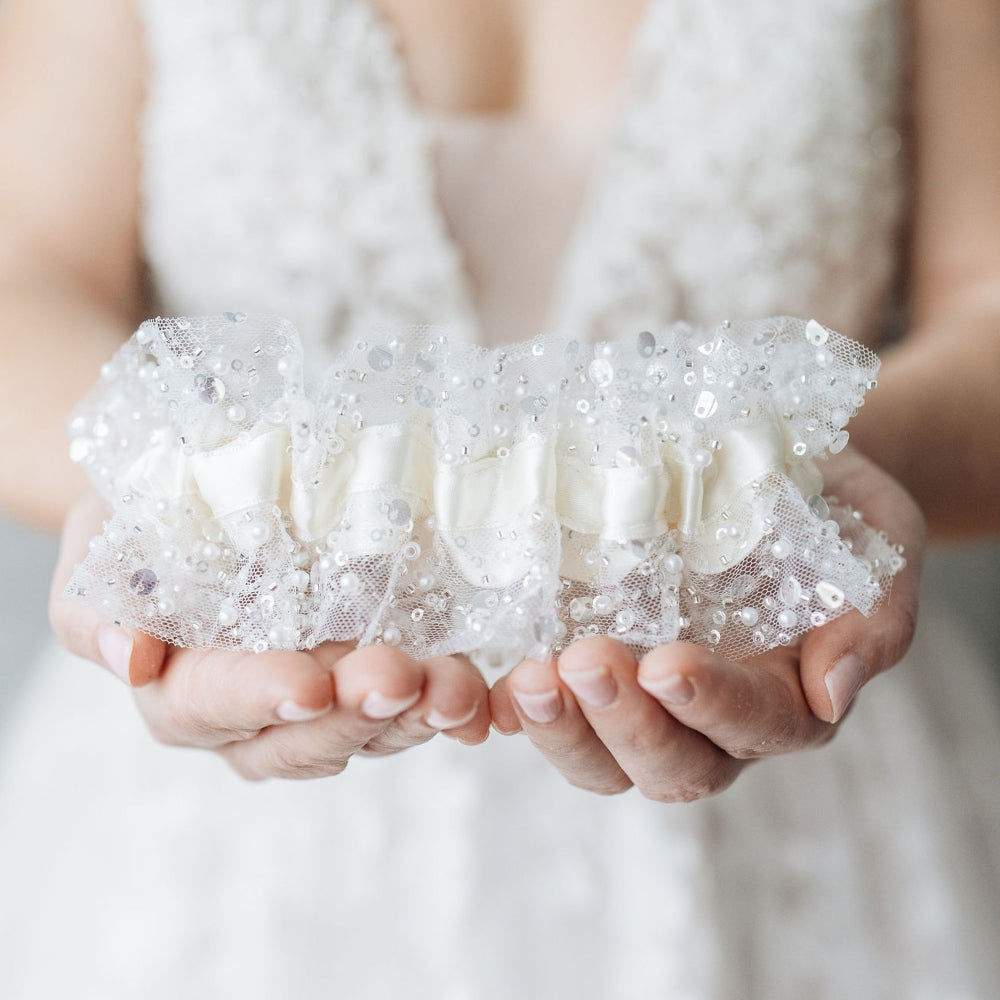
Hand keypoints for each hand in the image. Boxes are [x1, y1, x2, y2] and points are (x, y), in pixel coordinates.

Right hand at [49, 492, 490, 778]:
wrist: (200, 503)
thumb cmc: (141, 525)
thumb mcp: (101, 550)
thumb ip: (99, 606)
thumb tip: (128, 655)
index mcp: (180, 690)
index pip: (212, 705)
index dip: (259, 698)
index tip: (307, 684)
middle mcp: (252, 716)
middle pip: (301, 737)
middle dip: (354, 714)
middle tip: (397, 680)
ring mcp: (320, 704)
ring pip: (367, 732)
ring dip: (415, 716)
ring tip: (455, 688)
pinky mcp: (372, 682)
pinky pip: (413, 710)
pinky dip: (450, 709)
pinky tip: (482, 701)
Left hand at [489, 448, 924, 800]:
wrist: (776, 473)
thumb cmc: (831, 506)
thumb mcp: (878, 545)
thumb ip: (873, 619)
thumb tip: (832, 693)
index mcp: (784, 695)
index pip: (756, 726)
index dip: (711, 706)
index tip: (668, 663)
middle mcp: (711, 717)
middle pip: (670, 766)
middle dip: (624, 725)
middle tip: (582, 663)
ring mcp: (646, 701)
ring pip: (603, 759)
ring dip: (563, 730)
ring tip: (528, 678)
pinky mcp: (594, 672)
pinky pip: (557, 716)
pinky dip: (519, 716)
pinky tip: (490, 691)